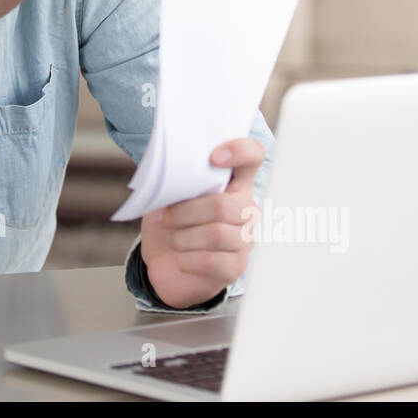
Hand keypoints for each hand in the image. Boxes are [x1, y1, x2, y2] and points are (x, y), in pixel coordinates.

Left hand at [139, 137, 264, 308]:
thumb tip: (171, 178)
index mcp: (233, 184)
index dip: (240, 150)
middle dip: (184, 212)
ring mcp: (244, 240)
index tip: (213, 157)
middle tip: (164, 217)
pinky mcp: (236, 267)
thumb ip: (175, 183)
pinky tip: (180, 258)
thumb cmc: (170, 225)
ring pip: (215, 234)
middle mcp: (246, 209)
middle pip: (222, 206)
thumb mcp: (167, 199)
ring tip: (172, 238)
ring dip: (183, 237)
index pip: (253, 156)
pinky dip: (186, 259)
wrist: (165, 266)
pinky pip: (210, 260)